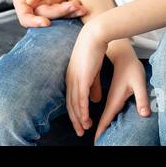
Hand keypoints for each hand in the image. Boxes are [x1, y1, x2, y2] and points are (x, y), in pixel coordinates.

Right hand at [13, 0, 83, 27]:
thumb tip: (31, 3)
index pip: (25, 17)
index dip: (34, 22)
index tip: (46, 22)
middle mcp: (36, 5)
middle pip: (46, 16)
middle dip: (59, 13)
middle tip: (71, 6)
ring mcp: (50, 4)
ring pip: (59, 15)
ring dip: (70, 13)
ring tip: (80, 7)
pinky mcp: (62, 1)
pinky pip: (68, 10)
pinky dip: (75, 9)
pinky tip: (82, 7)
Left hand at [65, 23, 109, 137]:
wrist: (95, 34)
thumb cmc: (95, 48)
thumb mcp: (94, 70)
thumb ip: (94, 85)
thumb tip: (95, 100)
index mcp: (72, 76)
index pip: (71, 99)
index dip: (75, 112)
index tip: (80, 123)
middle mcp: (70, 79)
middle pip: (70, 105)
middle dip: (75, 120)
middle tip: (80, 132)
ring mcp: (75, 79)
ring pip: (74, 104)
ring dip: (79, 119)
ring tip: (84, 129)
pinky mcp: (82, 78)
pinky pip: (81, 98)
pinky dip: (83, 111)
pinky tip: (86, 119)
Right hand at [94, 44, 152, 141]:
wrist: (123, 55)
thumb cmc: (131, 68)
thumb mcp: (139, 83)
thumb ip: (141, 98)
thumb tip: (145, 114)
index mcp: (114, 100)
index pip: (105, 121)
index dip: (100, 133)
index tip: (95, 143)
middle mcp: (109, 100)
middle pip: (101, 121)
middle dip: (98, 133)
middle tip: (98, 144)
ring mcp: (109, 98)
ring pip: (103, 116)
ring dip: (100, 126)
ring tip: (99, 138)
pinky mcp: (112, 95)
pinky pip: (106, 111)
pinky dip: (104, 119)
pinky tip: (105, 123)